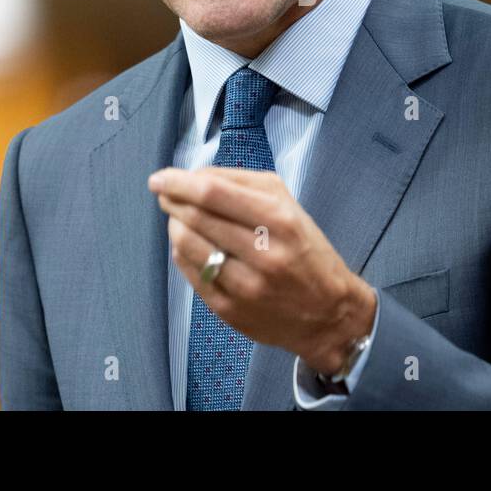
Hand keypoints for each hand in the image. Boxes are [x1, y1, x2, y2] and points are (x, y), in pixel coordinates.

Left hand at [149, 166, 376, 375]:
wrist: (330, 313)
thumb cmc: (307, 250)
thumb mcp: (289, 205)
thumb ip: (243, 184)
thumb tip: (194, 177)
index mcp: (280, 220)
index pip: (213, 193)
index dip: (178, 182)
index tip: (160, 178)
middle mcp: (263, 254)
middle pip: (196, 218)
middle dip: (172, 201)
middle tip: (164, 194)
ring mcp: (245, 286)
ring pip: (187, 246)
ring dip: (174, 226)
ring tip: (177, 218)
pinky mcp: (230, 310)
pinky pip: (191, 274)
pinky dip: (183, 253)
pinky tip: (189, 245)